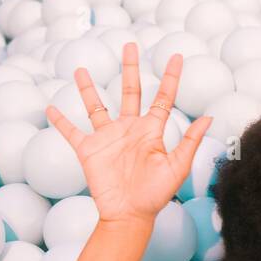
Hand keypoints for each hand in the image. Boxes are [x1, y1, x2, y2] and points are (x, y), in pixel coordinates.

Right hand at [46, 43, 211, 224]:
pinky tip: (50, 108)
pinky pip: (71, 132)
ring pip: (96, 106)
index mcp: (151, 131)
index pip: (162, 98)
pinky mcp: (88, 150)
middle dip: (130, 68)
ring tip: (81, 69)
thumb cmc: (155, 195)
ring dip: (88, 88)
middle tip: (130, 45)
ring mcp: (107, 138)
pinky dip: (60, 121)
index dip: (170, 78)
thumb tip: (210, 117)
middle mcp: (129, 130)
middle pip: (129, 91)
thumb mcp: (177, 167)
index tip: (175, 56)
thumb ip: (190, 141)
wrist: (129, 215)